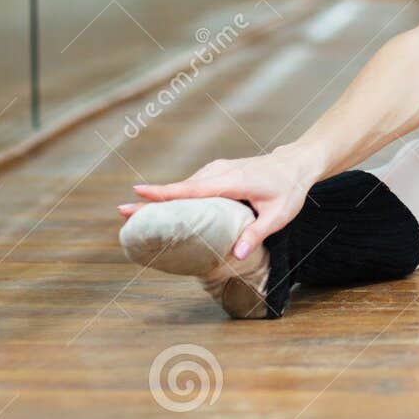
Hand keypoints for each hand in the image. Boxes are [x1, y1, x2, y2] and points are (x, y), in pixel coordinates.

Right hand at [117, 150, 312, 259]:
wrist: (297, 163)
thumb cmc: (289, 189)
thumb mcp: (279, 215)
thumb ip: (256, 233)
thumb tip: (235, 255)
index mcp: (232, 181)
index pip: (192, 188)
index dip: (164, 193)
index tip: (136, 192)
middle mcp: (220, 172)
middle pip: (180, 188)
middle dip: (151, 200)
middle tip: (122, 212)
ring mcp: (217, 170)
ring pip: (185, 187)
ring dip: (162, 199)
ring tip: (136, 215)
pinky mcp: (217, 173)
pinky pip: (193, 185)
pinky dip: (177, 196)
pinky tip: (165, 211)